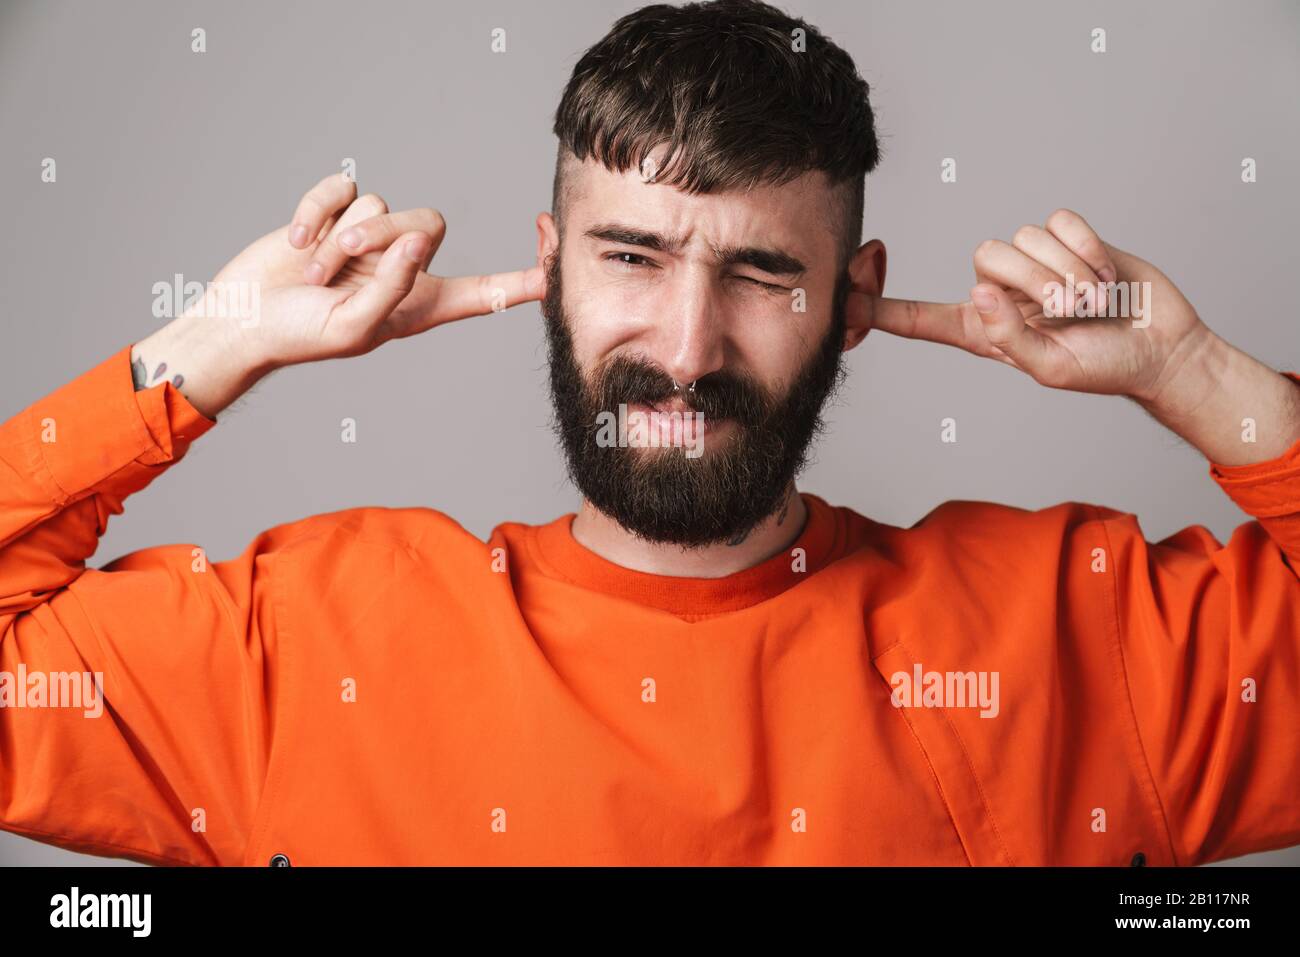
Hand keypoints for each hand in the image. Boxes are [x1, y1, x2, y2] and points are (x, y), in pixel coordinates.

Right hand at [192, 172, 543, 367]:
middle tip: (341, 265)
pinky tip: (297, 242)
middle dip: (383, 237)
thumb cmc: (304, 336)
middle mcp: (406, 266)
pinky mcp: (338, 212)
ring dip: (341, 237)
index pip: (492, 292)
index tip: (560, 254)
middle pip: (429, 223)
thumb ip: (395, 284)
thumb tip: (420, 238)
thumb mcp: (357, 325)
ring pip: (382, 203)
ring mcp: (372, 237)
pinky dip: (317, 211)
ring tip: (313, 271)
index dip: (527, 278)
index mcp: (424, 305)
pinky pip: (344, 186)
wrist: (245, 318)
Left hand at [859, 209, 1215, 403]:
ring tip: (1095, 302)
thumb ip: (1008, 335)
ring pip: (1026, 238)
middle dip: (1036, 282)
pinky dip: (1088, 249)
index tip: (843, 298)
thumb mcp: (1050, 366)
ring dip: (1069, 272)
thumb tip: (979, 291)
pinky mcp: (1069, 238)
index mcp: (984, 330)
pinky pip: (1062, 221)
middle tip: (1073, 311)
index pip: (922, 318)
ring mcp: (1035, 262)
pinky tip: (1107, 276)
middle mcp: (1001, 292)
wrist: (1161, 347)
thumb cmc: (1102, 367)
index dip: (881, 309)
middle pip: (987, 256)